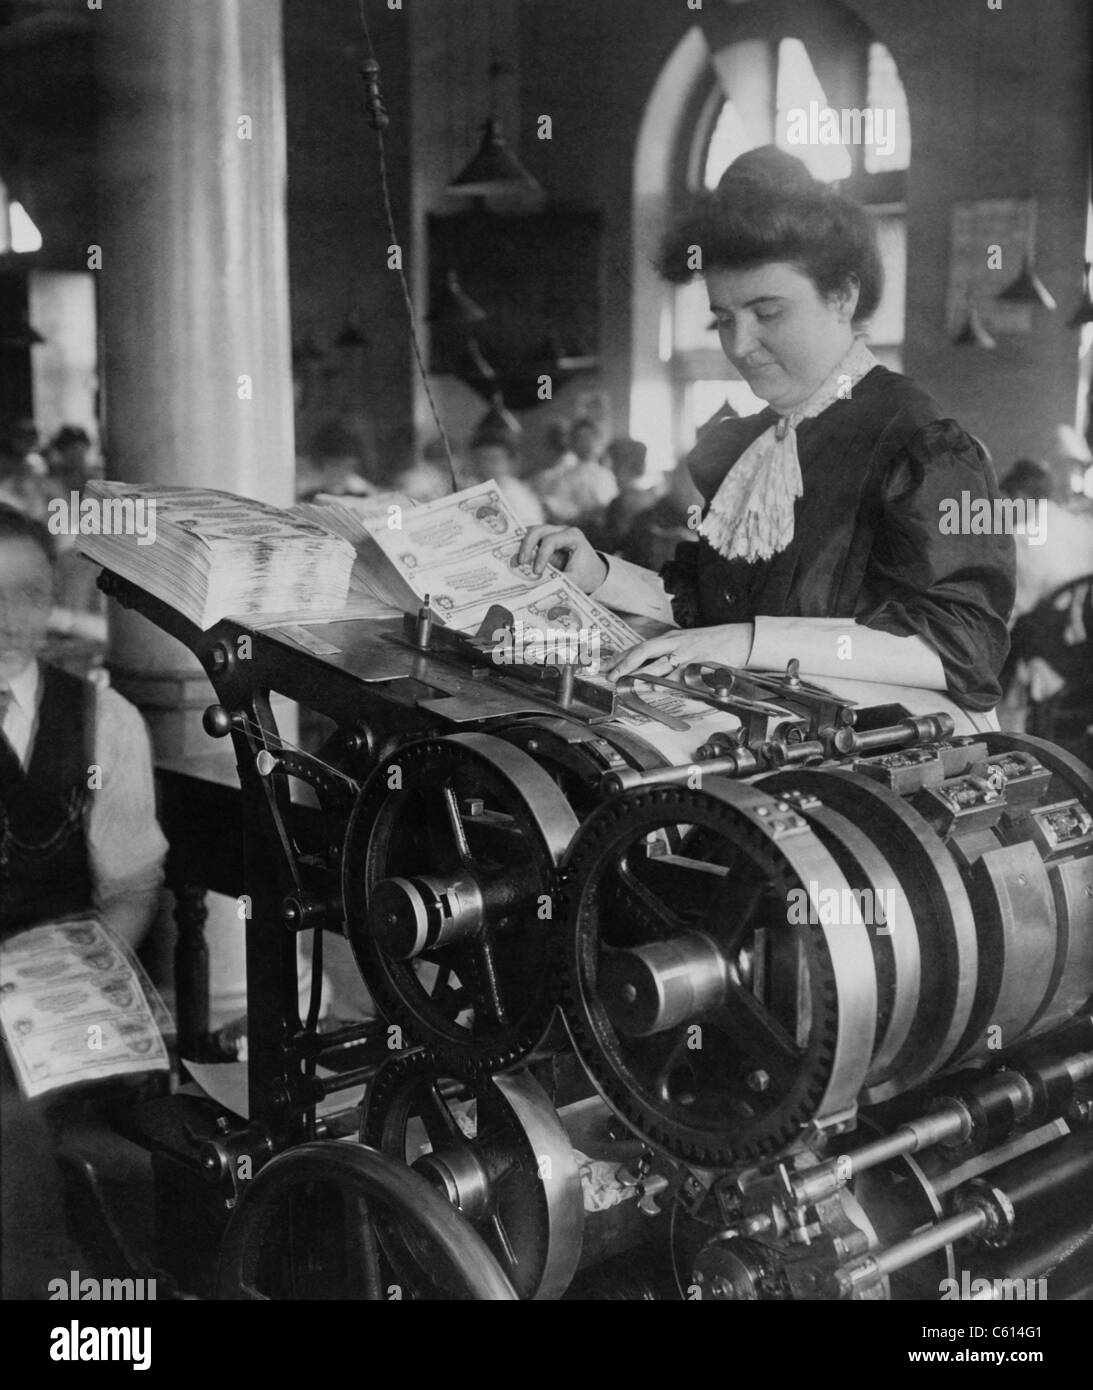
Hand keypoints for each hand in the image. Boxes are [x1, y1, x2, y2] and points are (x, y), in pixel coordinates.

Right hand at [517, 525, 607, 593]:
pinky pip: (531, 539)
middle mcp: (562, 530)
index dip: (541, 556)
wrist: (593, 572)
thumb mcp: (575, 580)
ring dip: (522, 546)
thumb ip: (558, 581)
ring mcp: (553, 532)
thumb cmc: (586, 575)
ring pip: (532, 532)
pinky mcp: (546, 540)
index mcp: (573, 536)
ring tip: (516, 563)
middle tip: (521, 563)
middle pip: (538, 530)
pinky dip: (523, 548)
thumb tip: (539, 586)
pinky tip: (517, 559)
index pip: (551, 541)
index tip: (536, 572)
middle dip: (527, 546)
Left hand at [604, 623, 753, 680]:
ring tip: (625, 682)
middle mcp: (676, 643)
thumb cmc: (712, 643)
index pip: (639, 647)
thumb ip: (667, 654)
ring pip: (659, 663)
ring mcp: (688, 654)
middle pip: (644, 650)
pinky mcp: (700, 665)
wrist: (741, 638)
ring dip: (640, 674)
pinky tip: (654, 687)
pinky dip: (666, 682)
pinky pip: (679, 675)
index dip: (621, 657)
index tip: (605, 667)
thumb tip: (646, 668)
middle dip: (625, 663)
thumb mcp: (685, 644)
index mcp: (670, 638)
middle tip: (610, 676)